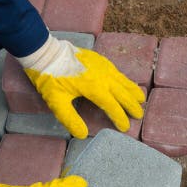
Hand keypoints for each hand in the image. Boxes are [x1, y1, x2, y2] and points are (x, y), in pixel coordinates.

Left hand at [17, 35, 145, 138]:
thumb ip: (70, 118)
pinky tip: (127, 83)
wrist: (46, 52)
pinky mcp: (100, 59)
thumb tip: (82, 134)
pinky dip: (125, 80)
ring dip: (133, 91)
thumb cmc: (50, 77)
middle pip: (122, 93)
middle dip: (131, 105)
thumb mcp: (56, 101)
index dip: (119, 118)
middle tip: (139, 116)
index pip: (112, 106)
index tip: (125, 127)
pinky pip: (117, 72)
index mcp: (94, 87)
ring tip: (141, 99)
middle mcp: (103, 76)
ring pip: (123, 81)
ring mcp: (103, 66)